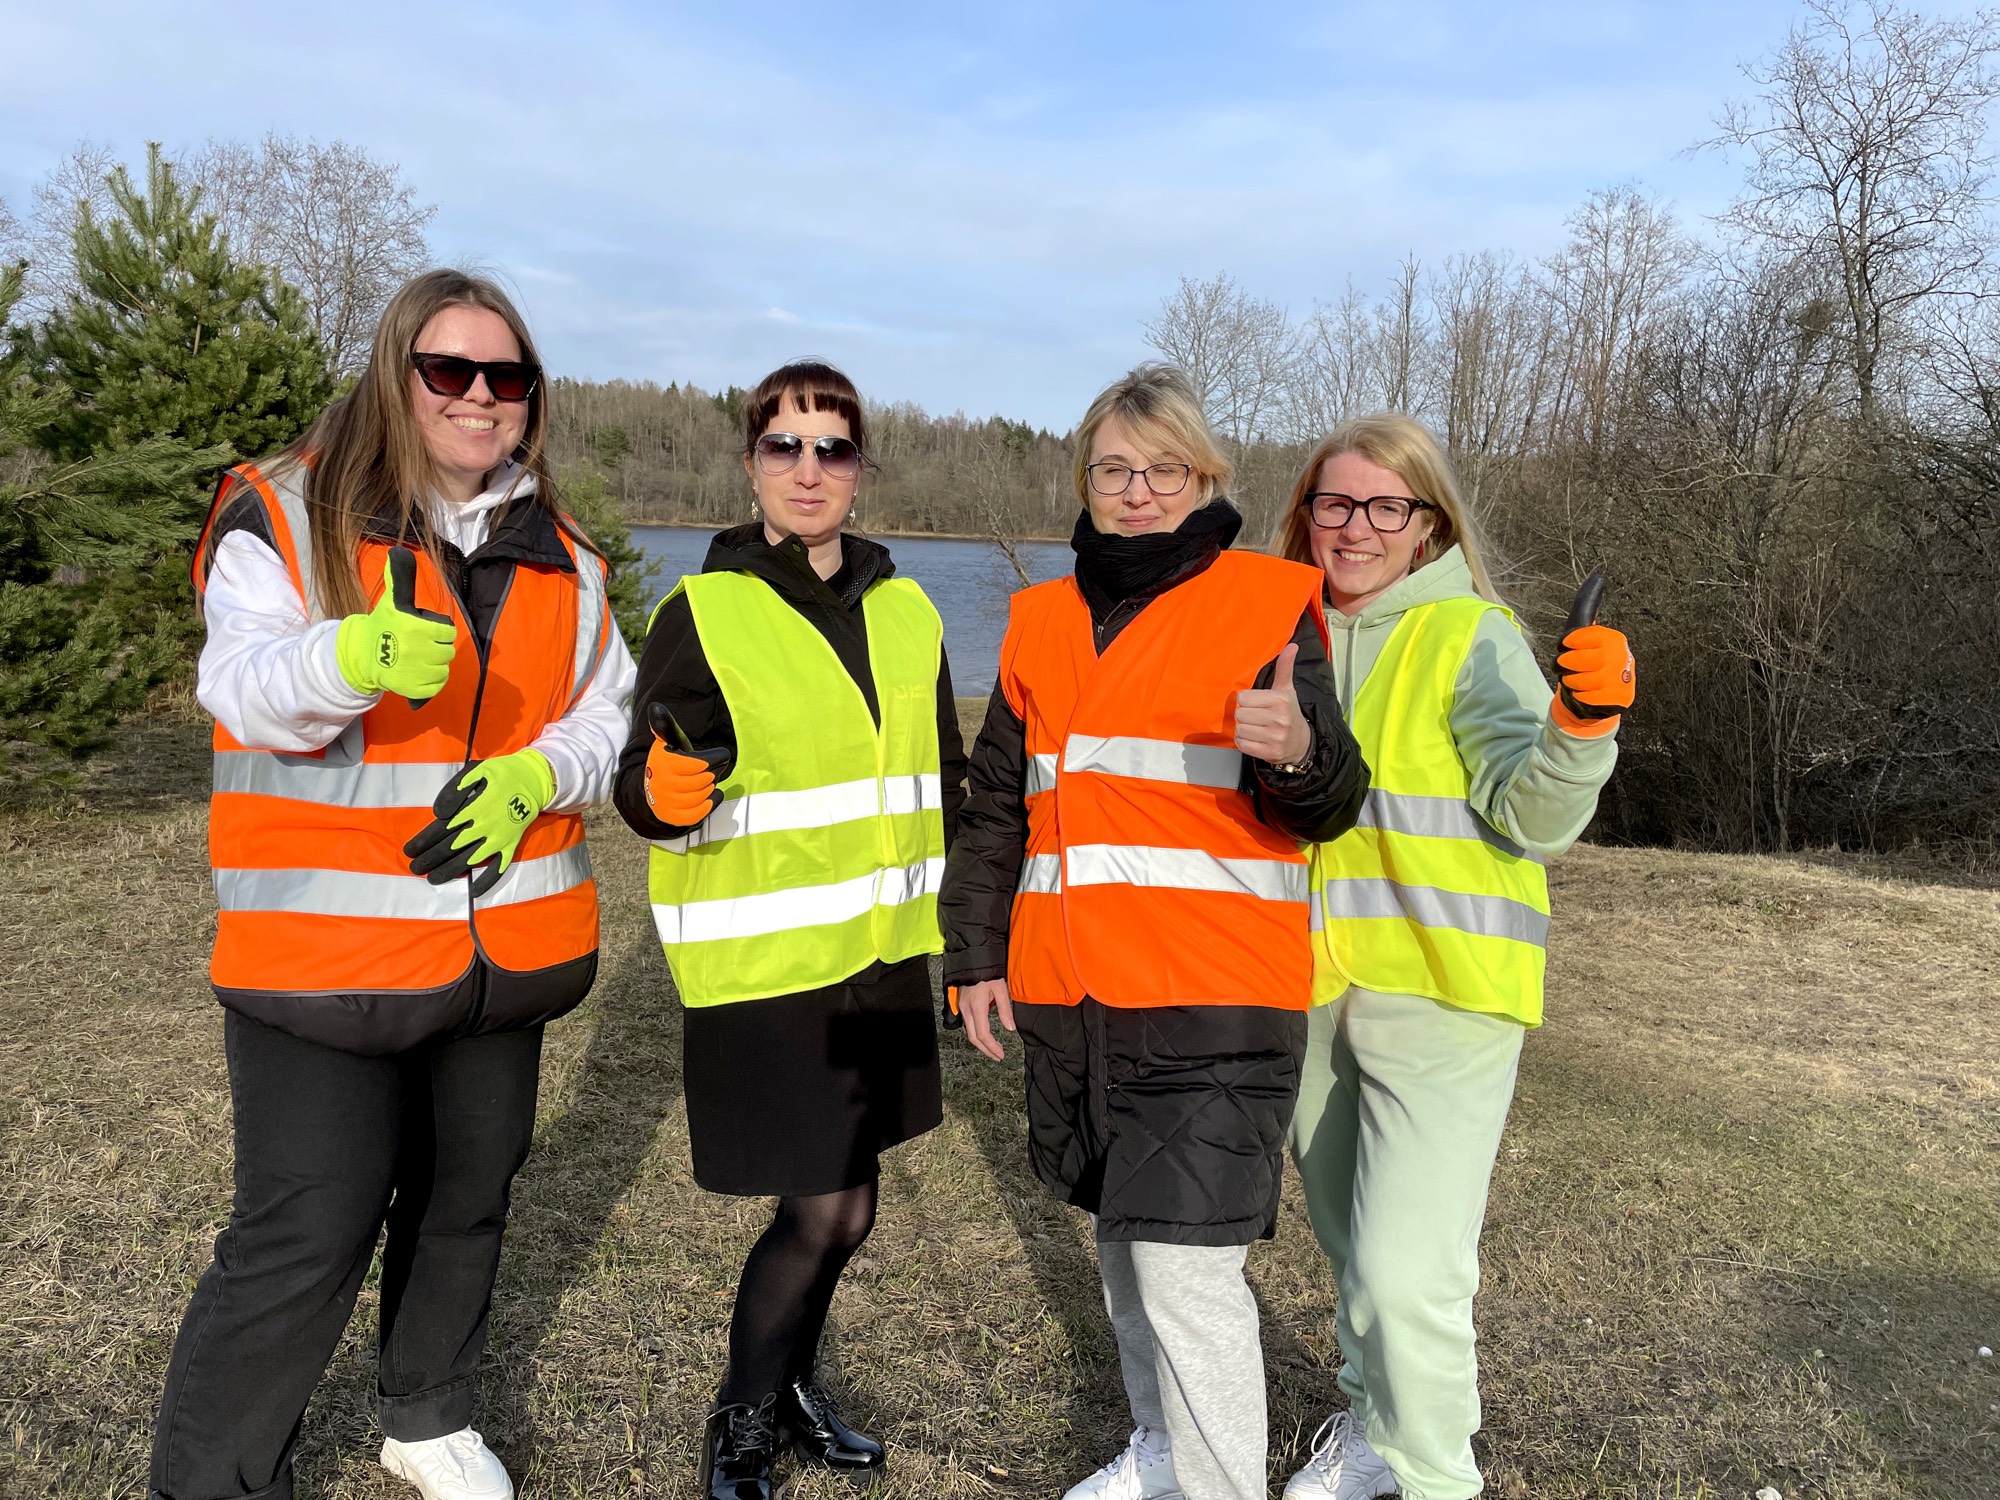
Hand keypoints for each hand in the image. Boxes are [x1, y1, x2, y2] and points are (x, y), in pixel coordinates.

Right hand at [334, 548, 456, 701]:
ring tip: (418, 659)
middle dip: (436, 646)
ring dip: (435, 664)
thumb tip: (398, 551)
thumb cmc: (382, 626)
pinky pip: (437, 685)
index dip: (438, 630)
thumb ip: (400, 577)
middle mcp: (417, 650)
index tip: (424, 630)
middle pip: (447, 650)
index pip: (447, 631)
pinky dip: (431, 681)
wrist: (362, 656)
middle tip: (420, 645)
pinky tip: (418, 673)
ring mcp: (415, 672)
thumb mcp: (392, 600)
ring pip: (444, 669)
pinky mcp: (414, 690)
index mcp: (414, 627)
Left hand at [403, 748, 555, 889]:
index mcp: (474, 808)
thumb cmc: (503, 772)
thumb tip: (438, 813)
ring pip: (470, 860)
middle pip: (451, 847)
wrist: (536, 779)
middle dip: (430, 859)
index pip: (441, 829)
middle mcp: (485, 826)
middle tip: (414, 868)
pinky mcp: (511, 846)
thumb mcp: (477, 770)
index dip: (423, 841)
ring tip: (433, 879)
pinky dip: (487, 880)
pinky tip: (472, 891)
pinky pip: (499, 867)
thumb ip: (454, 789)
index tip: (409, 850)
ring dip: (450, 871)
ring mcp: (499, 839)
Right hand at [644, 702, 724, 824]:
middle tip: (713, 769)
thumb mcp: (670, 742)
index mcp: (663, 762)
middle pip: (704, 780)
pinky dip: (709, 804)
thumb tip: (656, 708)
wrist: (654, 790)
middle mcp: (661, 783)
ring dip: (710, 788)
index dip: (715, 759)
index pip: (699, 764)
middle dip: (713, 773)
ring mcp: (666, 802)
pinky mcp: (672, 817)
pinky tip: (711, 796)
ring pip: (702, 796)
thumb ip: (666, 726)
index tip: (720, 755)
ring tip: (709, 782)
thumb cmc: (670, 762)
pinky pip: (698, 813)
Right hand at [957, 978, 1014, 1061]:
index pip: (983, 1035)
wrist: (971, 958)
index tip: (1001, 1054)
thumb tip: (1010, 1028)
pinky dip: (976, 1034)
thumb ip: (1005, 1009)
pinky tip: (984, 1036)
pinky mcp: (961, 1005)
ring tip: (993, 1049)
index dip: (992, 1047)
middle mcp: (967, 1010)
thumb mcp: (1000, 988)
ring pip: (969, 1032)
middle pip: (974, 1038)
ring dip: (981, 1043)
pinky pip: (968, 1025)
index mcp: (977, 1007)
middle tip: (997, 1056)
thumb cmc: (987, 971)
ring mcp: (962, 1008)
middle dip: (986, 1050)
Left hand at [1234, 642, 1311, 765]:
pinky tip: (1256, 739)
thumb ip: (1284, 668)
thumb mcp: (1286, 690)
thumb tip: (1292, 645)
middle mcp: (1279, 718)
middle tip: (1257, 717)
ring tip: (1257, 728)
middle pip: (1239, 714)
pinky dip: (1245, 742)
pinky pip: (1242, 744)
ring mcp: (1275, 737)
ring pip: (1240, 730)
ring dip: (1244, 730)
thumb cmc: (1289, 713)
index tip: (1258, 705)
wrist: (1301, 743)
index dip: (1247, 701)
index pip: (1243, 698)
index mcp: (1280, 700)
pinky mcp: (1269, 752)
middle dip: (1245, 716)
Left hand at [1556, 624, 1634, 719]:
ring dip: (1571, 680)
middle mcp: (1621, 656)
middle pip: (1584, 659)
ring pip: (1584, 680)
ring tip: (1571, 679)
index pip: (1590, 635)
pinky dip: (1580, 695)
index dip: (1572, 640)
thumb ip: (1583, 631)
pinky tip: (1582, 692)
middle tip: (1561, 663)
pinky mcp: (1619, 696)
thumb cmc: (1596, 664)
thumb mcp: (1591, 644)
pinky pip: (1589, 697)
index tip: (1563, 644)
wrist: (1611, 692)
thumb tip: (1583, 599)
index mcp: (1613, 639)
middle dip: (1566, 662)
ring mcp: (1621, 678)